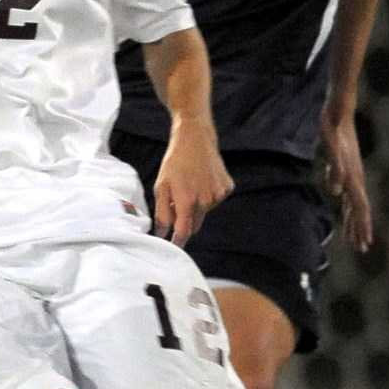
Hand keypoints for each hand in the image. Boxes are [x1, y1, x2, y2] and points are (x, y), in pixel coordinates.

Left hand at [153, 123, 233, 246]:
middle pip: (195, 225)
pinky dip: (208, 196)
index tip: (173, 249)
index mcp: (187, 201)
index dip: (178, 242)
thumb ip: (162, 213)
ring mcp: (219, 194)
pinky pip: (215, 201)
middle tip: (178, 203)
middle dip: (185, 220)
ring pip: (205, 212)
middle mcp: (206, 200)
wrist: (195, 139)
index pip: (184, 232)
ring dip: (197, 206)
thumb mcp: (161, 186)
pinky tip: (203, 181)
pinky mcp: (227, 188)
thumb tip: (161, 234)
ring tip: (191, 186)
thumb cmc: (175, 162)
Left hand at [319, 103, 372, 252]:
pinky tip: (345, 210)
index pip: (359, 207)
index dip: (361, 225)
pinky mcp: (347, 168)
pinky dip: (348, 206)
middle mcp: (355, 177)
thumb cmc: (332, 127)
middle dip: (360, 229)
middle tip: (362, 247)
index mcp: (352, 176)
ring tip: (355, 237)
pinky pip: (349, 193)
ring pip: (355, 203)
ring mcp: (352, 173)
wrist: (340, 110)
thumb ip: (333, 168)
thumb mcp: (328, 146)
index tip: (364, 242)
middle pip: (360, 209)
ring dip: (355, 221)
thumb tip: (336, 191)